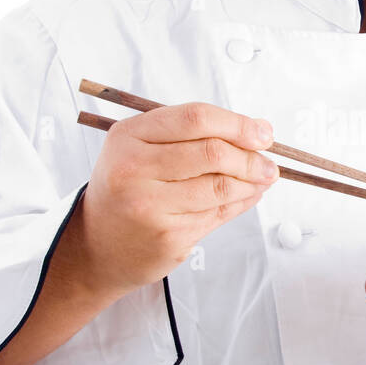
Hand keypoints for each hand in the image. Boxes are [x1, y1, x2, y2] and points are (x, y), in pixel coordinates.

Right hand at [76, 101, 279, 297]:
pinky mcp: (168, 236)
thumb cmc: (126, 189)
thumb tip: (256, 131)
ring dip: (252, 181)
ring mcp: (150, 206)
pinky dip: (242, 201)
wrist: (97, 245)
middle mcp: (134, 169)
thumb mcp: (139, 149)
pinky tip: (249, 195)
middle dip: (251, 156)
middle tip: (269, 162)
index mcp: (128, 136)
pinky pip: (218, 213)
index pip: (195, 118)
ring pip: (220, 186)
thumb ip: (189, 135)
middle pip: (212, 152)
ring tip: (263, 178)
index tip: (262, 132)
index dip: (237, 123)